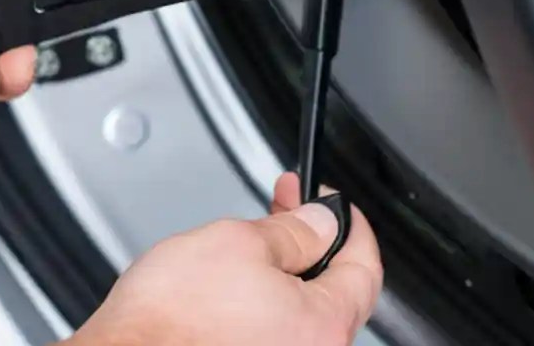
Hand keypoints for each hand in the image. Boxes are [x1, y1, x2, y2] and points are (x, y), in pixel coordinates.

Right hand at [68, 173, 382, 345]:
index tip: (333, 203)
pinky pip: (274, 330)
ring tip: (249, 243)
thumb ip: (292, 229)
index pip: (364, 266)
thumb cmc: (169, 319)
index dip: (349, 223)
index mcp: (323, 325)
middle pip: (335, 290)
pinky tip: (235, 283)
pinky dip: (264, 301)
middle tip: (288, 207)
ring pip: (301, 310)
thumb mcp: (237, 243)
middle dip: (312, 240)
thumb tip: (322, 221)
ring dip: (285, 271)